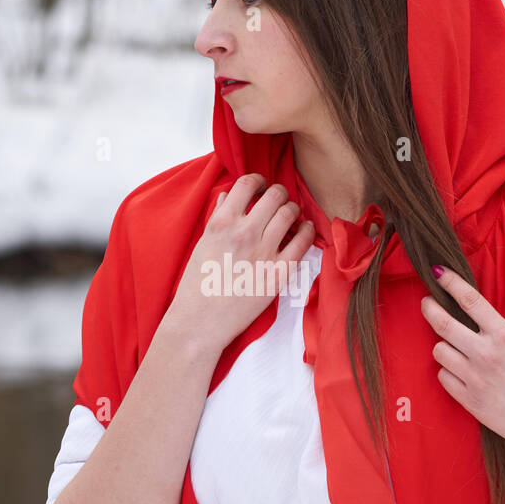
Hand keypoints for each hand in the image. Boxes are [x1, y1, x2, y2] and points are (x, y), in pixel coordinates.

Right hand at [164, 173, 315, 358]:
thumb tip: (227, 197)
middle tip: (277, 202)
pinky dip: (307, 231)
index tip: (260, 187)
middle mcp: (244, 232)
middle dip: (279, 193)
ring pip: (290, 213)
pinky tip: (305, 230)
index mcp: (222, 222)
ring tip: (289, 216)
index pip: (247, 183)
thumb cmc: (197, 285)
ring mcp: (264, 252)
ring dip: (293, 210)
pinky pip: (303, 242)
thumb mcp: (202, 244)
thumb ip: (217, 218)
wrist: (200, 322)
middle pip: (275, 195)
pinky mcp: (279, 273)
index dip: (258, 180)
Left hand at [419, 264, 504, 460]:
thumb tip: (477, 323)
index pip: (470, 300)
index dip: (450, 282)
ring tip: (453, 349)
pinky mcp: (469, 400)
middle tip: (427, 303)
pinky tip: (461, 374)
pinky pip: (444, 377)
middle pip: (442, 323)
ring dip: (443, 347)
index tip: (438, 272)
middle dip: (429, 308)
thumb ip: (501, 336)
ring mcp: (475, 377)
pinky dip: (449, 373)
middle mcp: (486, 353)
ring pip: (439, 351)